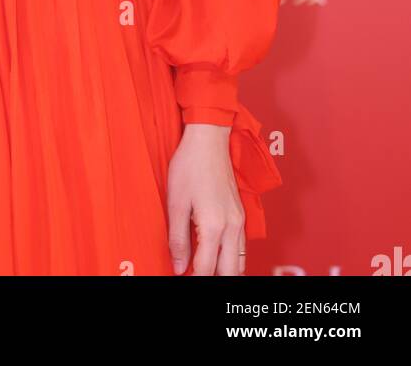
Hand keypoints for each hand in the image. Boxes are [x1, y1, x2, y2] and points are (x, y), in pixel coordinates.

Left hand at [166, 123, 245, 275]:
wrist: (209, 139)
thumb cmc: (190, 165)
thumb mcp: (176, 202)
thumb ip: (177, 239)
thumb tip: (178, 267)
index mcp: (214, 226)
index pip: (206, 269)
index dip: (193, 278)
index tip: (182, 278)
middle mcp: (232, 227)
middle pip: (229, 272)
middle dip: (213, 278)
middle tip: (194, 274)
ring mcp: (240, 221)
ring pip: (239, 262)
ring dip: (224, 270)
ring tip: (204, 267)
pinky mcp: (241, 215)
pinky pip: (241, 247)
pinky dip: (230, 257)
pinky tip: (215, 253)